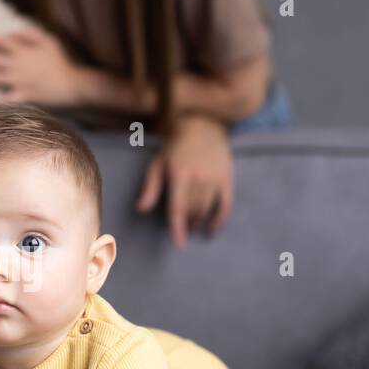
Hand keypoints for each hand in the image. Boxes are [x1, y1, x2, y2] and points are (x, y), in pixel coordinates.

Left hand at [0, 26, 86, 106]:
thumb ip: (29, 34)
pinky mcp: (24, 97)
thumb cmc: (61, 62)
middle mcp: (18, 67)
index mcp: (23, 52)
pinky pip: (4, 101)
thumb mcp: (49, 41)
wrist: (73, 84)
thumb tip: (10, 32)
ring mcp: (20, 83)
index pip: (0, 41)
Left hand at [135, 113, 233, 248]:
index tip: (179, 244)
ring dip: (199, 221)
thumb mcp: (158, 164)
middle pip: (193, 210)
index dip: (178, 228)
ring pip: (207, 209)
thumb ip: (150, 188)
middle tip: (183, 227)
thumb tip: (140, 209)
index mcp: (179, 174)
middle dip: (187, 223)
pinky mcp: (227, 177)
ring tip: (193, 225)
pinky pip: (226, 204)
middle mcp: (199, 177)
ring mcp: (215, 177)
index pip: (178, 208)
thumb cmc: (175, 148)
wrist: (202, 125)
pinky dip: (220, 219)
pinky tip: (212, 228)